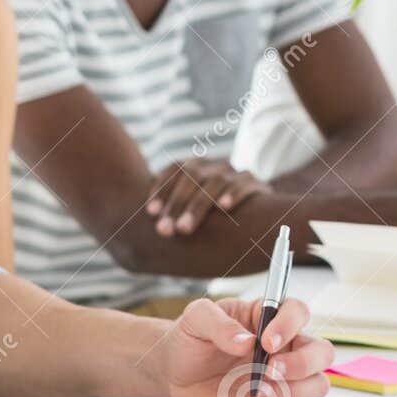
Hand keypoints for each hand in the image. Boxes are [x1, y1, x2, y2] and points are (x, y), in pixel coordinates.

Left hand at [145, 158, 268, 235]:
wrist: (255, 210)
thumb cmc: (211, 211)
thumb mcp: (191, 208)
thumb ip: (172, 211)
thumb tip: (141, 230)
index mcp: (195, 166)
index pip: (174, 170)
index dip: (161, 189)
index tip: (150, 213)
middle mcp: (213, 165)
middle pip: (192, 177)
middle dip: (176, 205)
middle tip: (164, 230)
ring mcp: (234, 172)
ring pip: (215, 182)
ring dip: (198, 205)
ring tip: (184, 228)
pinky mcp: (255, 183)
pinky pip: (243, 184)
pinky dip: (233, 194)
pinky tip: (223, 208)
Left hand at [156, 296, 332, 396]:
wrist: (175, 373)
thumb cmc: (189, 339)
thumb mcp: (195, 318)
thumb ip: (218, 323)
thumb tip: (246, 341)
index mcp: (266, 317)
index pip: (298, 312)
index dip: (290, 325)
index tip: (267, 341)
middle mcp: (283, 345)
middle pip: (322, 351)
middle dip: (301, 364)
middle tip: (269, 371)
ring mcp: (284, 376)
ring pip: (318, 384)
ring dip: (294, 393)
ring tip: (259, 395)